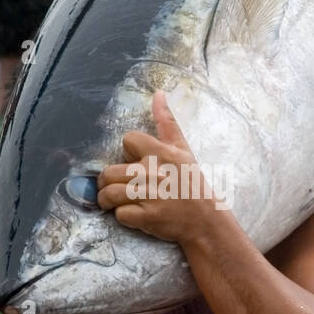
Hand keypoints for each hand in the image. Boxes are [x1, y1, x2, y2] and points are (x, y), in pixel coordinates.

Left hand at [97, 91, 226, 244]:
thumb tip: (158, 93)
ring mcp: (148, 196)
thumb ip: (167, 122)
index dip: (128, 152)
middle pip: (109, 171)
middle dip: (107, 181)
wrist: (206, 220)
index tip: (136, 162)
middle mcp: (152, 172)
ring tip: (113, 201)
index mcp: (161, 152)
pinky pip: (120, 214)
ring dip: (107, 200)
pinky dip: (123, 216)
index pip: (128, 140)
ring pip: (109, 194)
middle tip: (114, 187)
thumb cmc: (192, 183)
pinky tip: (133, 214)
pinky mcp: (146, 218)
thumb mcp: (183, 149)